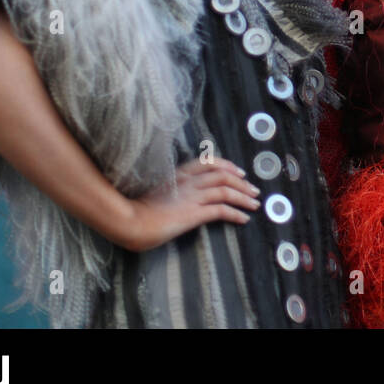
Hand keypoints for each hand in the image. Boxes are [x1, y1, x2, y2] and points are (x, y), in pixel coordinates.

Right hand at [116, 158, 261, 252]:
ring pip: (226, 191)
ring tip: (254, 204)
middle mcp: (189, 181)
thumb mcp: (156, 191)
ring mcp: (192, 196)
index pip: (209, 162)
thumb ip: (171, 188)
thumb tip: (180, 195)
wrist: (129, 220)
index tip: (239, 172)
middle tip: (254, 190)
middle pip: (223, 176)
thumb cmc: (136, 209)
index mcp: (179, 174)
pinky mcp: (194, 213)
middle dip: (242, 183)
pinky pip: (221, 210)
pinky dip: (236, 213)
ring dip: (244, 197)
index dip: (228, 166)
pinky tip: (244, 219)